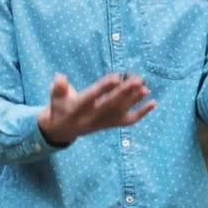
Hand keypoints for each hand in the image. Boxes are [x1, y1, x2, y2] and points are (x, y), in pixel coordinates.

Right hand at [37, 72, 155, 144]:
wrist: (63, 130)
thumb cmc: (59, 106)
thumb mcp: (54, 96)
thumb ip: (58, 87)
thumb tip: (60, 77)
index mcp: (78, 108)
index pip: (92, 97)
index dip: (103, 88)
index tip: (115, 77)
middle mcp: (93, 117)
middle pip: (110, 105)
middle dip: (124, 93)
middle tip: (136, 80)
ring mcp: (104, 122)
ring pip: (121, 112)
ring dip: (134, 100)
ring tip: (145, 87)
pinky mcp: (111, 124)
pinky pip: (128, 120)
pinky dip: (141, 113)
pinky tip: (152, 102)